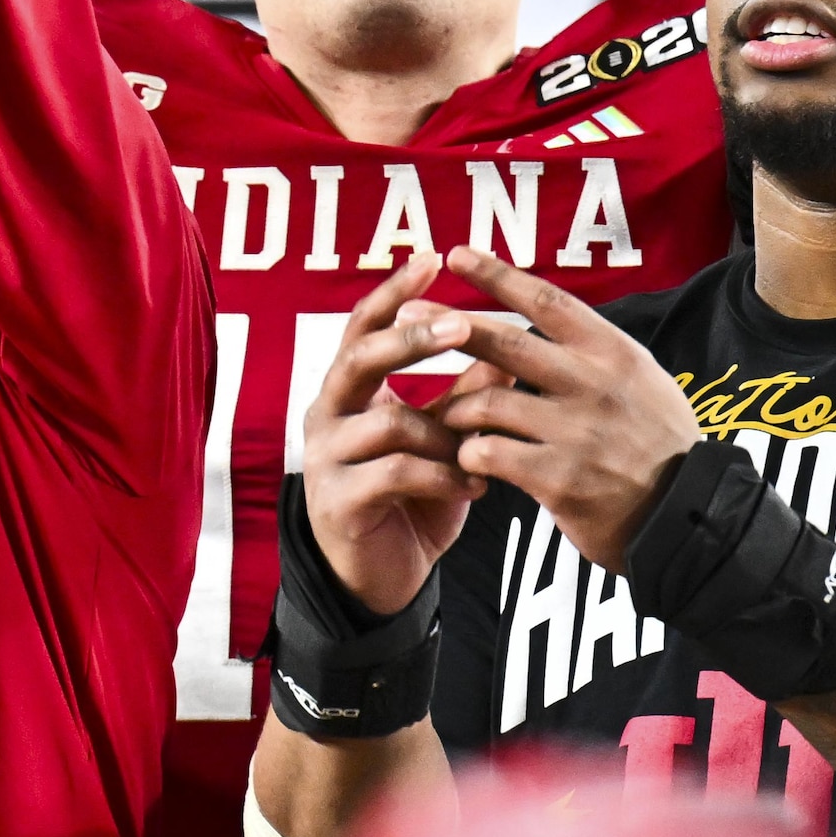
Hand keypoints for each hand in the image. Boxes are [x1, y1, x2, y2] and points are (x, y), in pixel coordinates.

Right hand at [298, 258, 492, 613]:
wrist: (381, 578)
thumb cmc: (413, 499)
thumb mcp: (444, 440)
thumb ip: (465, 395)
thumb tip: (509, 345)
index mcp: (348, 391)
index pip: (361, 326)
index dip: (393, 291)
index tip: (431, 258)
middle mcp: (327, 414)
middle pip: (358, 357)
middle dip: (412, 339)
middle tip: (461, 325)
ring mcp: (326, 459)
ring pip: (389, 421)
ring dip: (445, 432)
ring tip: (480, 452)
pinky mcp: (339, 502)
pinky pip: (395, 473)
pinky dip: (442, 476)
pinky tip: (474, 487)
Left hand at [419, 251, 702, 574]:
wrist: (689, 517)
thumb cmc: (659, 445)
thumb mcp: (642, 381)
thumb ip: (593, 352)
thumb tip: (542, 315)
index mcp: (613, 353)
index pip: (545, 299)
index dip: (496, 275)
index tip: (457, 254)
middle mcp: (594, 384)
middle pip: (504, 341)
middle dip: (448, 326)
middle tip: (408, 315)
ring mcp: (575, 431)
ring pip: (486, 402)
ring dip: (455, 408)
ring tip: (445, 416)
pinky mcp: (558, 479)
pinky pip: (488, 452)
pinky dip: (469, 453)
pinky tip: (469, 459)